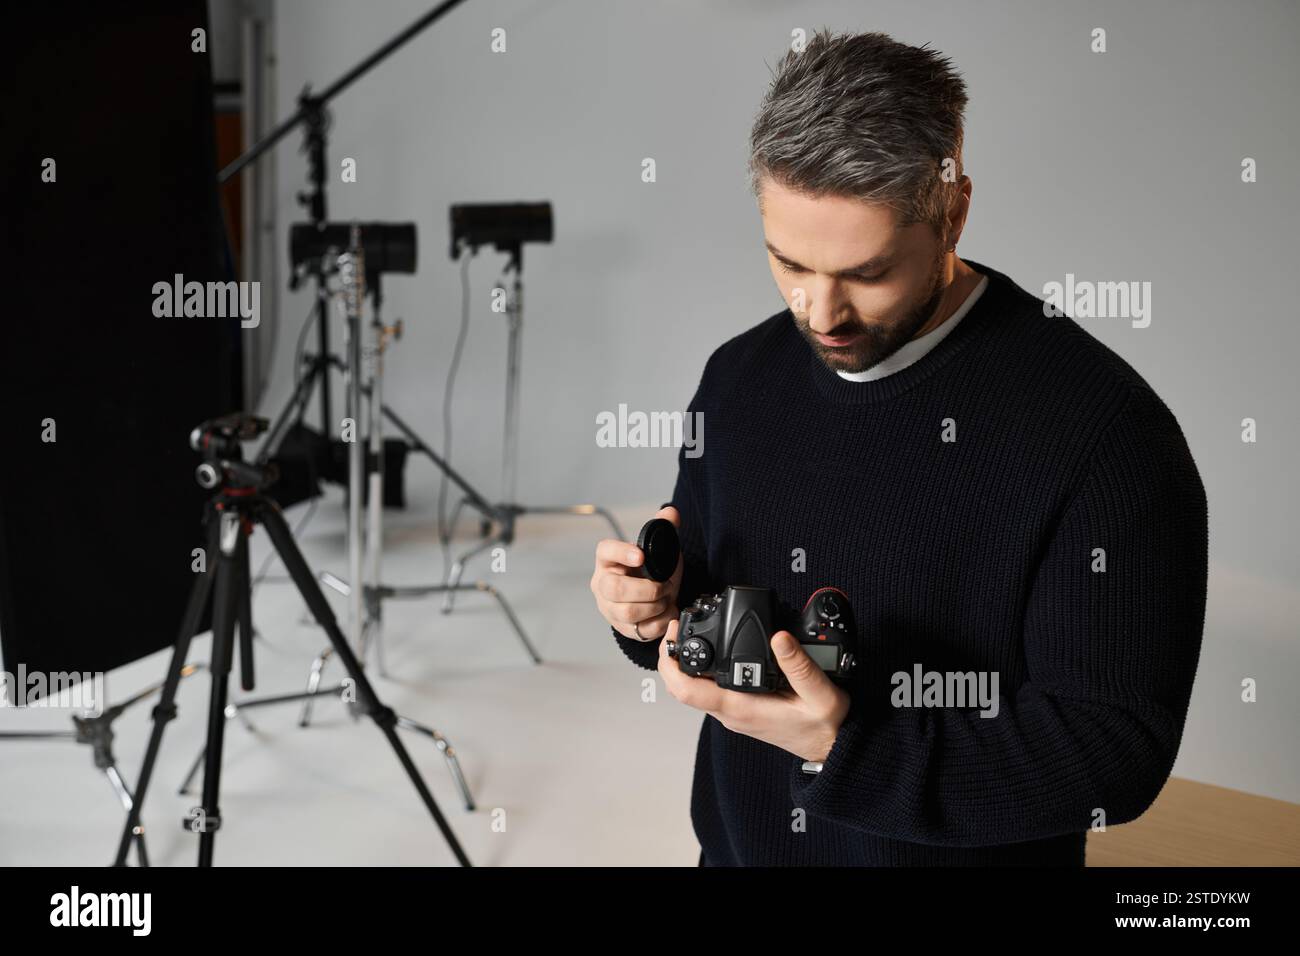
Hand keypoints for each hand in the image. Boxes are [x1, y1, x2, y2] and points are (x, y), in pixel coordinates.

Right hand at [590, 506, 683, 640]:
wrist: (652, 597)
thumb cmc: (648, 571)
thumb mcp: (657, 549)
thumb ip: (663, 528)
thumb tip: (670, 513)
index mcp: (607, 561)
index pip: (605, 551)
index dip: (621, 552)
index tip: (641, 555)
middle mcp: (603, 586)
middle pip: (615, 589)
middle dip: (647, 589)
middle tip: (663, 586)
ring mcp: (610, 609)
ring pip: (628, 612)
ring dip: (655, 606)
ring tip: (666, 598)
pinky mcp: (623, 628)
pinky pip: (641, 629)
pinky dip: (660, 622)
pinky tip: (666, 612)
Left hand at [657, 619, 850, 762]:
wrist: (831, 747)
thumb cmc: (824, 727)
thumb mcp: (820, 694)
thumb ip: (799, 665)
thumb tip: (779, 637)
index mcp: (742, 708)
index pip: (686, 690)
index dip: (671, 662)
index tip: (673, 633)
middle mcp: (731, 712)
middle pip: (682, 687)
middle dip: (672, 656)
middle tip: (677, 625)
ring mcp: (733, 712)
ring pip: (694, 689)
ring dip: (686, 663)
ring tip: (692, 631)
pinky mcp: (740, 709)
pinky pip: (710, 689)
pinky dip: (702, 670)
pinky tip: (713, 650)